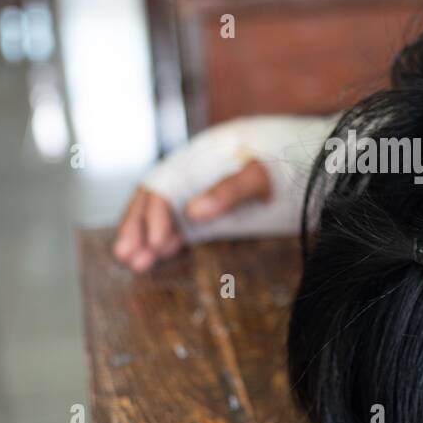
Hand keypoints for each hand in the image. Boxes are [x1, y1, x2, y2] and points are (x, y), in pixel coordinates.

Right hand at [112, 160, 271, 272]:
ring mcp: (196, 193)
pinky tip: (159, 255)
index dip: (155, 215)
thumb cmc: (278, 164)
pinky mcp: (207, 210)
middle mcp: (189, 176)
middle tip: (124, 255)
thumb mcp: (258, 175)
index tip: (156, 242)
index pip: (163, 188)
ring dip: (146, 238)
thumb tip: (193, 212)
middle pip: (152, 201)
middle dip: (136, 228)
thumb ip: (228, 191)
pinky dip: (168, 240)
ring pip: (161, 216)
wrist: (297, 159)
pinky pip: (180, 225)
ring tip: (135, 264)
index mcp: (196, 160)